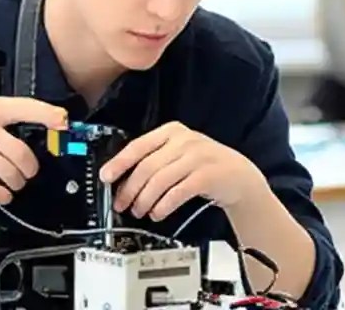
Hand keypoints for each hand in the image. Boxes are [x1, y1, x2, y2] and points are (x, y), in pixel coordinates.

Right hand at [0, 97, 67, 204]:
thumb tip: (34, 128)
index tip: (64, 124)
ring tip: (15, 184)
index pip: (28, 108)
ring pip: (10, 171)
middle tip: (30, 172)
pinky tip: (2, 195)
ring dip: (18, 182)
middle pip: (22, 152)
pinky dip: (2, 194)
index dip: (50, 117)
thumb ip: (1, 118)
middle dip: (31, 167)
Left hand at [100, 121, 260, 221]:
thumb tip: (121, 179)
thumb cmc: (203, 166)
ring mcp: (197, 157)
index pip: (138, 145)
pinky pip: (177, 192)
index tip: (106, 177)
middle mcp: (184, 141)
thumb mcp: (179, 154)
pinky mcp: (207, 176)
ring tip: (140, 211)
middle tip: (122, 205)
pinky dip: (163, 206)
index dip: (119, 162)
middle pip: (147, 167)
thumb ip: (154, 159)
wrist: (239, 176)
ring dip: (145, 201)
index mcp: (172, 131)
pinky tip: (158, 213)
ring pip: (160, 181)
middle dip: (130, 190)